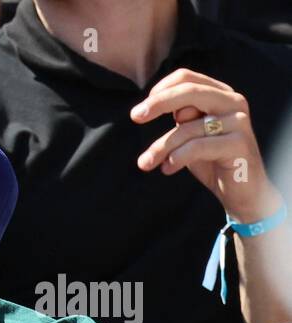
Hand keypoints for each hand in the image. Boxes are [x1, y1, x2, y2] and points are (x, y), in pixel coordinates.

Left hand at [134, 68, 283, 222]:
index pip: (187, 78)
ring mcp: (238, 121)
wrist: (242, 189)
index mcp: (220, 94)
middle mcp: (232, 102)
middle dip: (158, 103)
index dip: (161, 90)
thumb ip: (181, 117)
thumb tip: (155, 105)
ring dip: (160, 148)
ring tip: (146, 163)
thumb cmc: (212, 160)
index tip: (140, 109)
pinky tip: (167, 169)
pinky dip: (177, 158)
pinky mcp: (239, 143)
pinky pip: (197, 147)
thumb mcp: (192, 135)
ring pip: (187, 127)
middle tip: (135, 116)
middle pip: (189, 92)